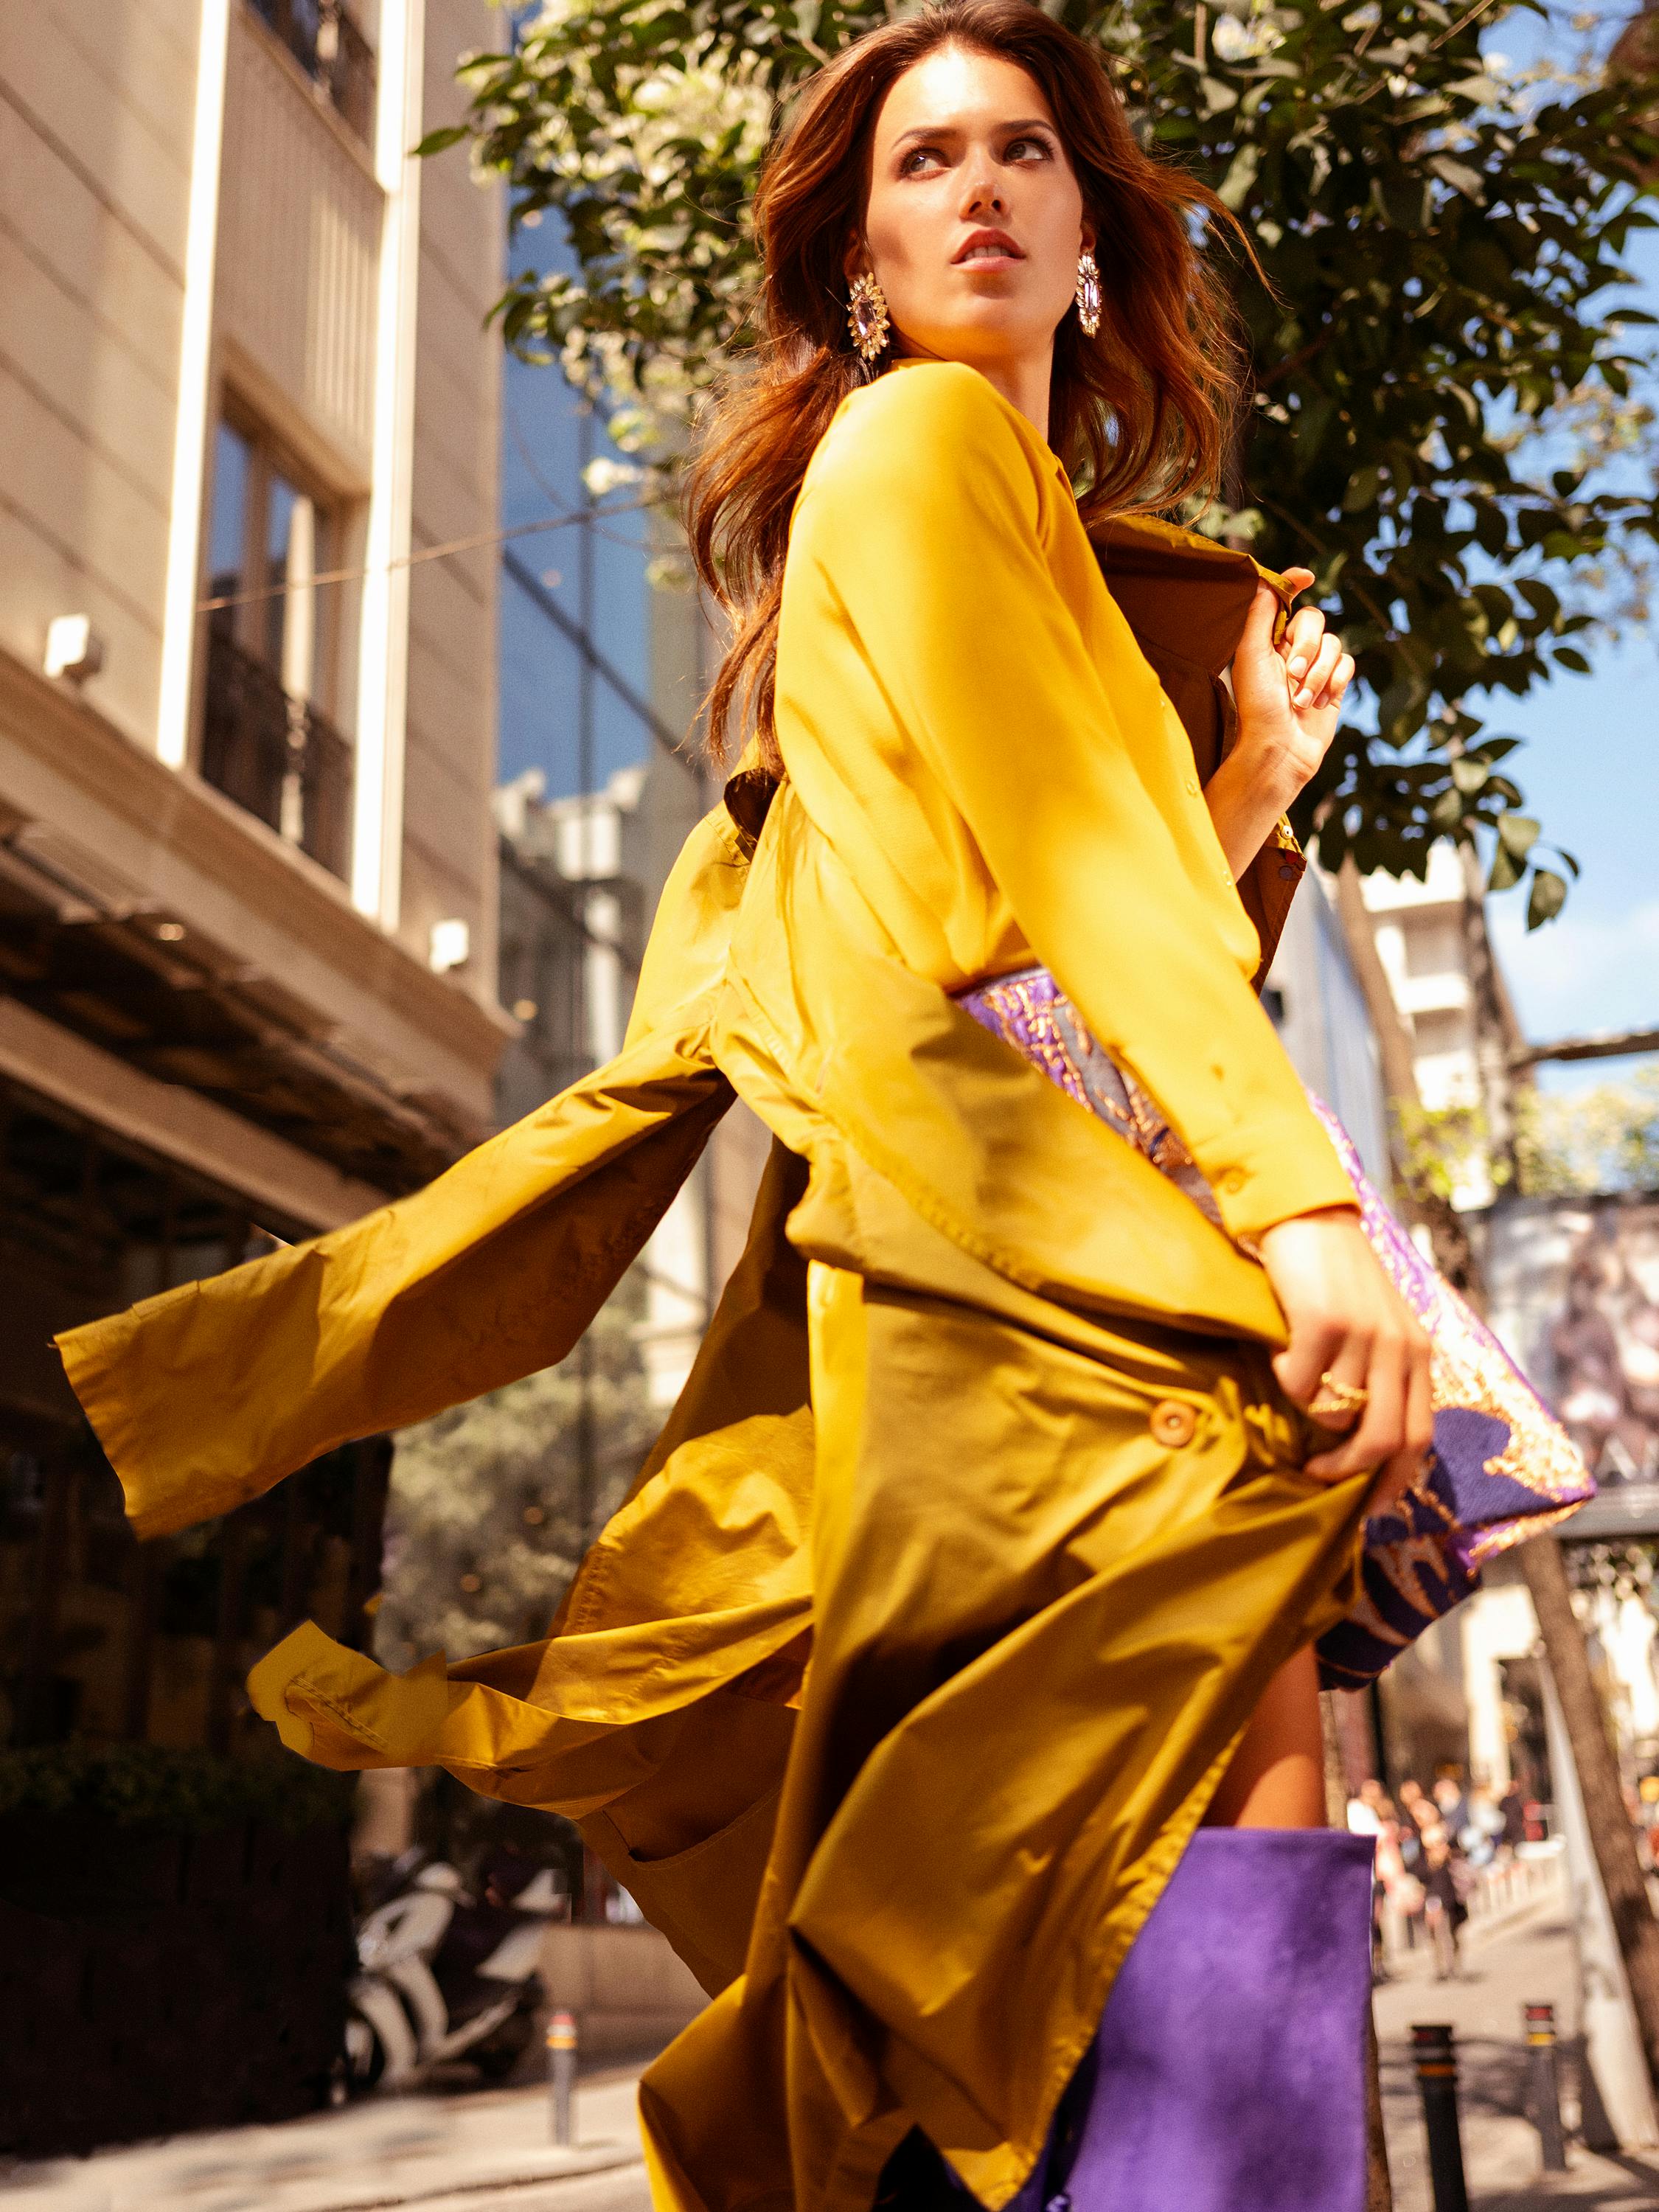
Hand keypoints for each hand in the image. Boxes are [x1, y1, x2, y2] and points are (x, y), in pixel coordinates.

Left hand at [1229, 569, 1354, 808]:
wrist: (1280, 750)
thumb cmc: (1258, 707)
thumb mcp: (1251, 656)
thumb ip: (1260, 614)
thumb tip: (1268, 578)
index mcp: (1267, 641)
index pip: (1285, 601)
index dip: (1294, 584)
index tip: (1306, 576)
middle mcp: (1292, 650)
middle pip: (1315, 619)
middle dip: (1307, 646)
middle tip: (1293, 675)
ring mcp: (1315, 667)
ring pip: (1334, 643)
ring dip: (1319, 673)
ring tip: (1300, 700)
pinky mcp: (1334, 685)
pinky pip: (1347, 664)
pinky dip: (1334, 683)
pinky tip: (1319, 704)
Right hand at [1257, 1206, 1433, 1515]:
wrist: (1309, 1218)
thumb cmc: (1337, 1280)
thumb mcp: (1376, 1328)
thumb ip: (1381, 1377)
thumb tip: (1363, 1448)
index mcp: (1419, 1354)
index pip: (1419, 1438)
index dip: (1394, 1481)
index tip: (1367, 1506)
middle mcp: (1400, 1347)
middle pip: (1384, 1440)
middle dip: (1348, 1470)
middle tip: (1317, 1474)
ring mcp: (1364, 1334)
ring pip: (1334, 1414)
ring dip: (1307, 1409)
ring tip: (1295, 1376)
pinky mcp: (1324, 1323)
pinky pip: (1299, 1384)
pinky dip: (1284, 1379)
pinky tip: (1282, 1352)